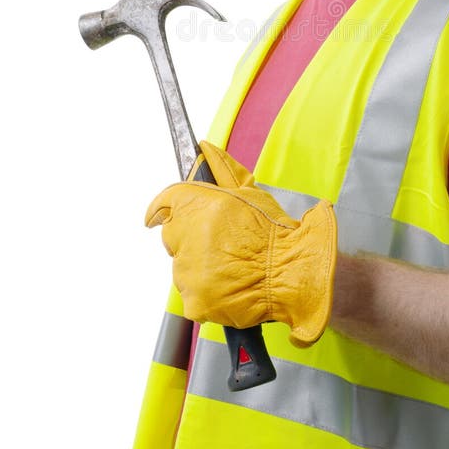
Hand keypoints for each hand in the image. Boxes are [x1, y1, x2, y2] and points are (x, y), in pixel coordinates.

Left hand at [145, 141, 336, 346]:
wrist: (292, 272)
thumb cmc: (275, 233)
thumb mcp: (250, 193)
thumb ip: (222, 169)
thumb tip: (206, 149)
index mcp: (200, 204)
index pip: (166, 202)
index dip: (162, 210)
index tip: (156, 216)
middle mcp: (189, 235)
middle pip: (173, 237)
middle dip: (189, 240)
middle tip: (221, 245)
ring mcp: (189, 270)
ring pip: (182, 268)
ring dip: (199, 268)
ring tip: (231, 267)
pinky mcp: (194, 299)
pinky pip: (192, 296)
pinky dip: (206, 294)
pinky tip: (229, 287)